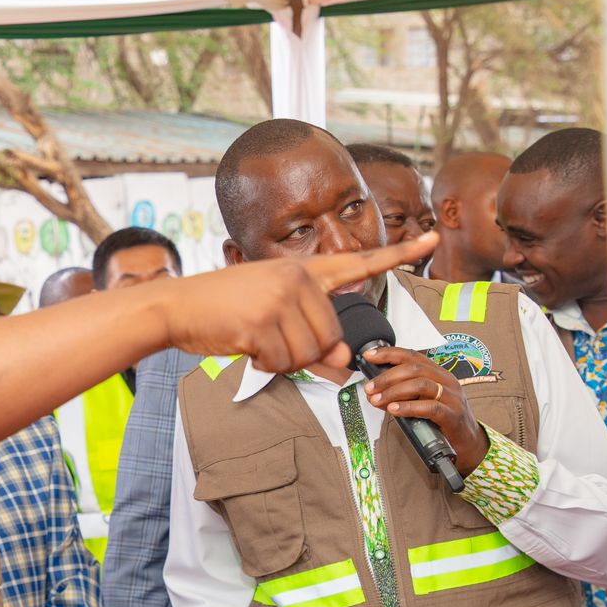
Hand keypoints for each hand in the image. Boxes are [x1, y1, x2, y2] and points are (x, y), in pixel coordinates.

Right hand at [159, 235, 437, 375]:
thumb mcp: (272, 319)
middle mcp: (296, 278)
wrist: (175, 307)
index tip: (431, 241)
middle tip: (272, 343)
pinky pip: (283, 362)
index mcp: (301, 270)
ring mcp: (279, 298)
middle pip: (330, 335)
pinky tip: (245, 347)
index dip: (399, 253)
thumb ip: (312, 339)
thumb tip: (342, 365)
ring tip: (255, 341)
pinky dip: (265, 365)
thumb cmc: (222, 312)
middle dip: (306, 352)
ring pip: (309, 353)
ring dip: (283, 361)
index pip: (357, 263)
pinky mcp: (262, 322)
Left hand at [361, 345, 488, 475]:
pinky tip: (394, 410)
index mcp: (438, 373)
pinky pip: (430, 407)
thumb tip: (374, 389)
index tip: (369, 356)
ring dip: (394, 391)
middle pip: (414, 369)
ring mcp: (452, 398)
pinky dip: (408, 407)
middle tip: (370, 388)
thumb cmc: (442, 420)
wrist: (468, 442)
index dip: (389, 353)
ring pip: (421, 385)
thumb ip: (404, 392)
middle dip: (387, 377)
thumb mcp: (423, 400)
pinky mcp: (453, 416)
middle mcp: (447, 381)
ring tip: (377, 400)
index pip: (412, 355)